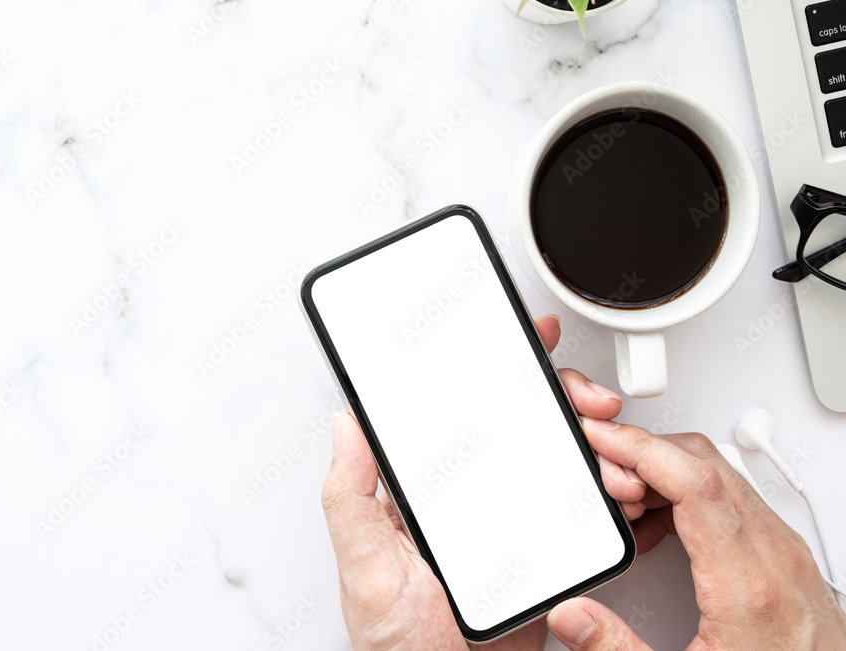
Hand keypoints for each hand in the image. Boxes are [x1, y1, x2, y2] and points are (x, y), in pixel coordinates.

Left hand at [321, 315, 646, 650]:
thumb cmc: (398, 643)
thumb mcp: (365, 568)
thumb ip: (351, 499)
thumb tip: (344, 424)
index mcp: (426, 492)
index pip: (462, 415)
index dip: (499, 372)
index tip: (529, 345)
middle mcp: (471, 499)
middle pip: (523, 428)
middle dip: (565, 403)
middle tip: (590, 405)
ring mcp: (510, 525)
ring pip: (558, 464)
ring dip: (594, 447)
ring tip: (612, 454)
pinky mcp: (542, 557)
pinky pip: (579, 514)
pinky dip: (606, 494)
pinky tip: (619, 487)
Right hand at [546, 420, 845, 648]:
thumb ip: (618, 647)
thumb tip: (571, 615)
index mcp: (747, 585)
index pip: (694, 483)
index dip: (642, 450)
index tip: (604, 441)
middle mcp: (775, 557)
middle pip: (705, 464)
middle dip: (645, 454)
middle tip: (605, 477)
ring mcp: (785, 552)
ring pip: (721, 475)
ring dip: (666, 473)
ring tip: (627, 507)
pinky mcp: (786, 556)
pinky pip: (734, 499)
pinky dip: (689, 495)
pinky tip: (661, 526)